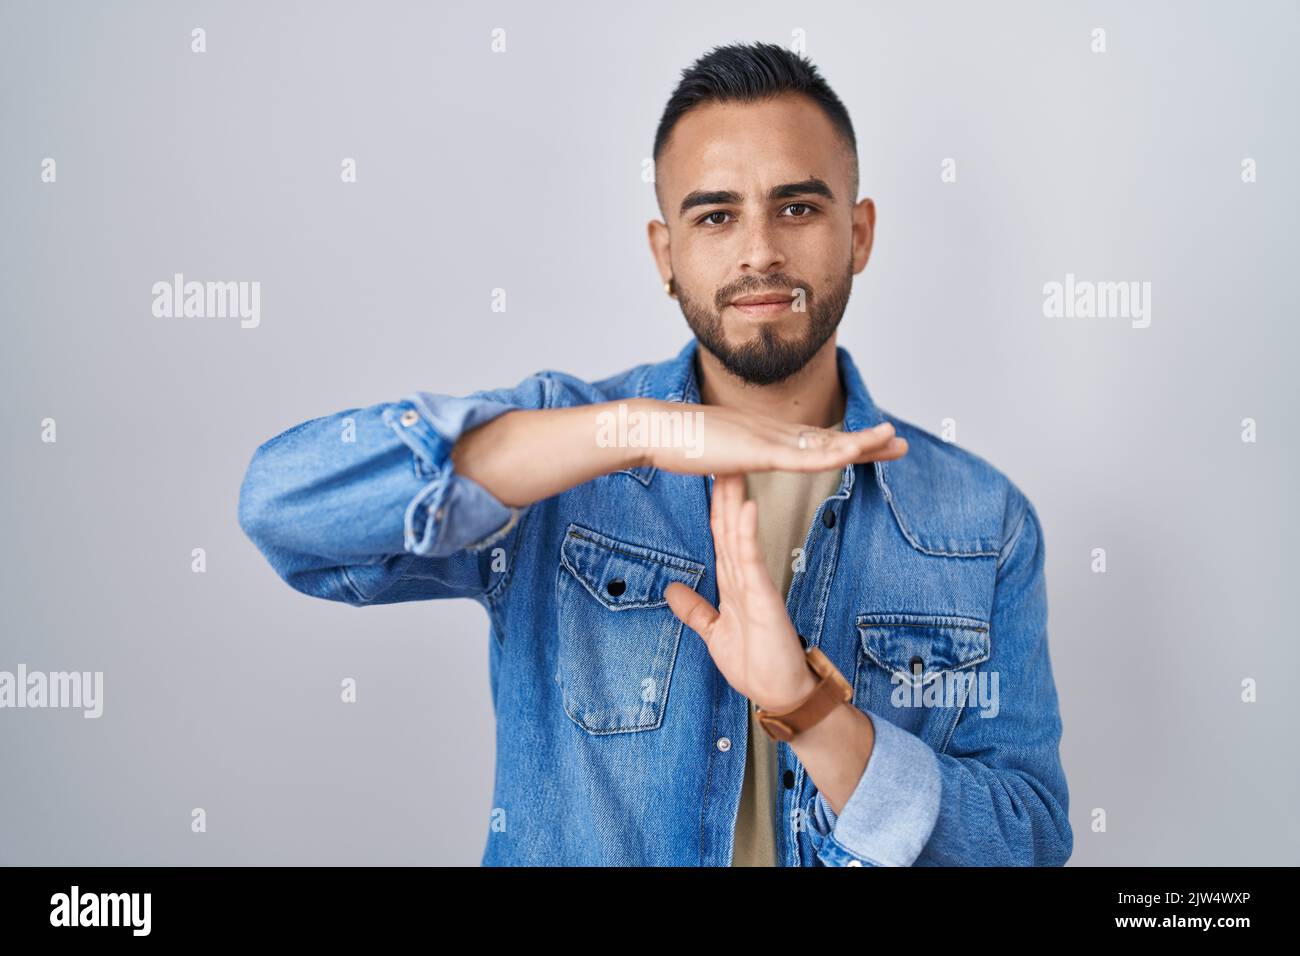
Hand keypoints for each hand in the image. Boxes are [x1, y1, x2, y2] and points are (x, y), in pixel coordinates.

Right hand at [638, 399, 906, 476]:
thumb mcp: (712, 454)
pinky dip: (831, 454)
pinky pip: (801, 456)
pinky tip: (854, 454)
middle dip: (866, 441)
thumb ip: (730, 460)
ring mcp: (766, 438)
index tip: (871, 446)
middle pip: (828, 438)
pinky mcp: (756, 450)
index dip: (845, 444)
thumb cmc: (674, 443)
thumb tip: (735, 469)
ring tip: (893, 441)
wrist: (652, 429)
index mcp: (763, 435)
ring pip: (824, 443)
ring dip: (861, 442)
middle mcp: (771, 431)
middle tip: (899, 441)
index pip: (813, 441)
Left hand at [664, 473, 818, 712]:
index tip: (707, 477)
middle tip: (719, 454)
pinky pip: (752, 561)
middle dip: (723, 493)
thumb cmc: (757, 665)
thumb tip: (672, 589)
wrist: (782, 695)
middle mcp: (745, 578)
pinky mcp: (765, 599)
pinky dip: (746, 534)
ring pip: (740, 536)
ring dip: (734, 502)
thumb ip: (696, 611)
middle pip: (729, 528)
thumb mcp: (715, 634)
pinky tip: (745, 509)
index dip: (713, 507)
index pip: (720, 537)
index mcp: (734, 584)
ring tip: (731, 470)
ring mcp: (756, 586)